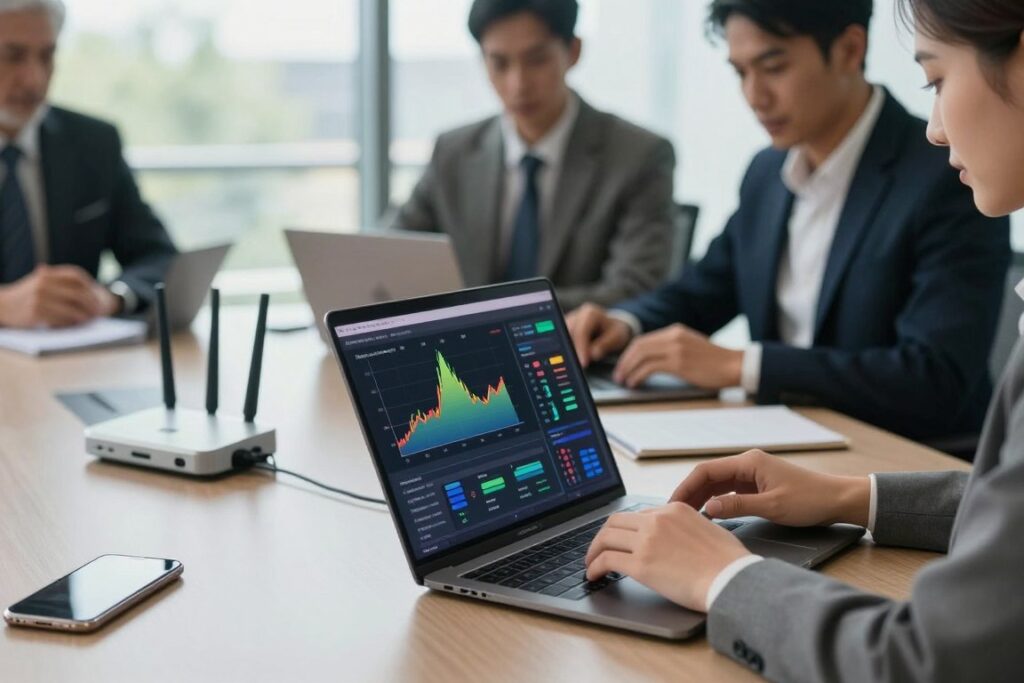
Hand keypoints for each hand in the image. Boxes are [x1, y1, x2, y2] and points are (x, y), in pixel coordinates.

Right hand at [0, 265, 119, 327]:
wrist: (1, 305)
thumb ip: (58, 279)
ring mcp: (39, 299)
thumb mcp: (39, 281)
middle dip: (92, 303)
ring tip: (90, 319)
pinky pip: (60, 319)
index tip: (98, 294)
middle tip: (99, 311)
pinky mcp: (35, 313)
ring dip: (84, 315)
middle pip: (78, 293)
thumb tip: (89, 288)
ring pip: (71, 308)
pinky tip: (76, 324)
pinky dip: (71, 322)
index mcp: (47, 274)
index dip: (90, 285)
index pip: (76, 275)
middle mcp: (43, 284)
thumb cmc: (25, 295)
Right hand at [565, 303, 631, 367]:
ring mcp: (567, 324)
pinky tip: (568, 365)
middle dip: (570, 352)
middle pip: (566, 335)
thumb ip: (606, 343)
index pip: (581, 331)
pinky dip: (564, 355)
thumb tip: (593, 354)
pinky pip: (560, 344)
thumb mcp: (617, 336)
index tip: (584, 363)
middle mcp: (576, 316)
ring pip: (560, 340)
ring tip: (572, 368)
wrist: (611, 329)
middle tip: (575, 368)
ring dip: (565, 354)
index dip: (581, 348)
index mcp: (589, 313)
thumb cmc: (614, 332)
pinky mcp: (563, 333)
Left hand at [585, 503, 750, 611]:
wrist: (732, 579)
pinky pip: (607, 560)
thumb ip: (686, 527)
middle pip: (615, 522)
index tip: (620, 540)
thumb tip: (677, 537)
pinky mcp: (640, 564)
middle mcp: (657, 520)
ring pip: (605, 538)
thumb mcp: (709, 528)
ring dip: (593, 551)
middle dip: (603, 536)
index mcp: (674, 509)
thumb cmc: (729, 562)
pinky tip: (594, 575)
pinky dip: (595, 567)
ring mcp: (646, 541)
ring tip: (591, 563)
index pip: (638, 515)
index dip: (625, 529)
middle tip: (598, 549)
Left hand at [613, 323, 742, 388]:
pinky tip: (635, 383)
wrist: (734, 365)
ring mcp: (676, 348)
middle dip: (624, 361)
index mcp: (675, 331)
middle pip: (638, 346)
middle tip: (618, 374)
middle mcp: (673, 336)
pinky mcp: (679, 362)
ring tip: (624, 380)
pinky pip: (650, 367)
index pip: (644, 339)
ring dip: (628, 369)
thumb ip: (673, 348)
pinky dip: (638, 375)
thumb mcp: (691, 347)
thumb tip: (651, 361)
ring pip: (641, 355)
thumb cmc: (715, 361)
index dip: (629, 353)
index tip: (624, 365)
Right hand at [670, 450, 870, 526]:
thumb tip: (708, 508)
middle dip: (689, 493)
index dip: (686, 487)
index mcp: (749, 462)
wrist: (837, 500)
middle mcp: (748, 464)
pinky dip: (716, 501)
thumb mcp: (772, 506)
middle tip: (673, 513)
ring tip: (686, 516)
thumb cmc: (809, 500)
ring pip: (717, 484)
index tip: (672, 504)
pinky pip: (729, 491)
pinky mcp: (757, 484)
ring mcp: (752, 474)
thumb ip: (737, 506)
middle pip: (708, 476)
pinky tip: (709, 514)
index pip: (706, 470)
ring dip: (701, 498)